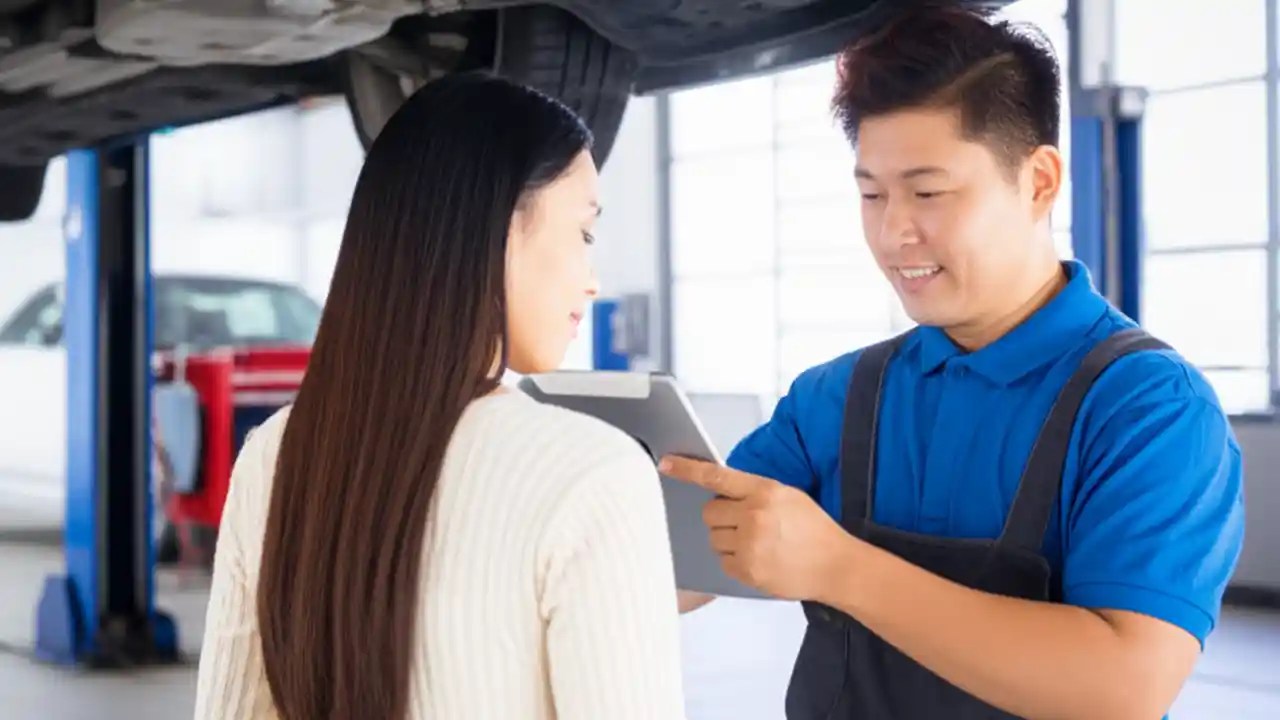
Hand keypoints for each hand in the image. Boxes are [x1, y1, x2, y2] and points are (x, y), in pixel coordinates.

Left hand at [659, 455, 856, 601]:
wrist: (835, 565)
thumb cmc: (814, 529)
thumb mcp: (788, 496)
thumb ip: (754, 491)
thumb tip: (721, 491)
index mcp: (764, 491)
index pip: (716, 476)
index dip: (687, 469)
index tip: (665, 463)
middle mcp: (754, 516)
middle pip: (709, 512)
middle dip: (721, 516)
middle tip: (744, 522)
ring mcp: (749, 545)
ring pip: (714, 538)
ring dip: (727, 539)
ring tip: (757, 542)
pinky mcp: (747, 570)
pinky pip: (722, 561)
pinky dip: (735, 560)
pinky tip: (758, 558)